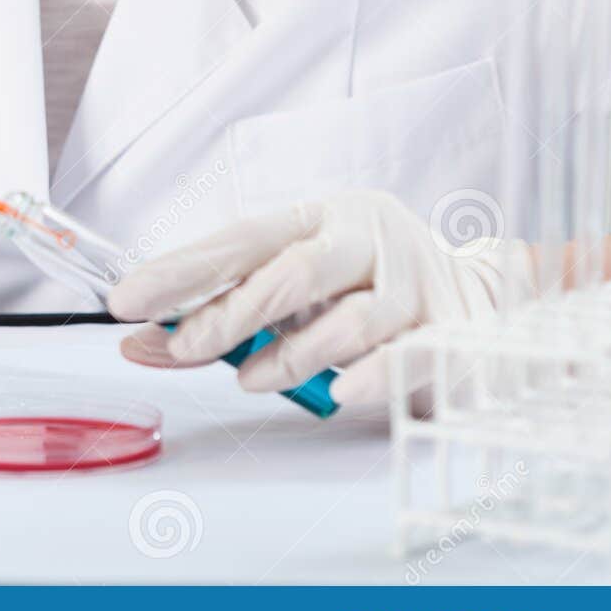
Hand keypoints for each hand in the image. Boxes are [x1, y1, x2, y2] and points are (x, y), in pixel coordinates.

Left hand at [107, 191, 527, 406]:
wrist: (485, 295)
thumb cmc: (362, 292)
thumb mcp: (289, 295)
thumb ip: (218, 320)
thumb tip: (138, 343)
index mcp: (319, 217)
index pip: (240, 239)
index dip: (181, 269)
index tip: (124, 299)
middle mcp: (367, 239)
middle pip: (294, 270)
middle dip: (231, 312)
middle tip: (183, 346)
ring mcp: (414, 284)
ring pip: (350, 318)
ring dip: (292, 353)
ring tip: (247, 380)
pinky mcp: (452, 332)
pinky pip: (413, 354)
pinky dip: (375, 374)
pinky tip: (342, 393)